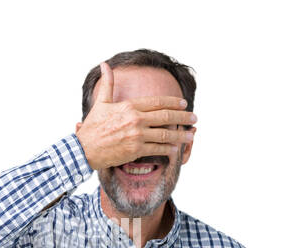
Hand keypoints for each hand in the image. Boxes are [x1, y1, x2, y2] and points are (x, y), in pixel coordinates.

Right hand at [76, 61, 196, 170]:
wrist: (85, 149)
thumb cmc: (93, 126)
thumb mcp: (101, 102)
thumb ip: (108, 84)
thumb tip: (105, 65)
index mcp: (129, 106)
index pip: (157, 102)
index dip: (173, 102)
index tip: (184, 103)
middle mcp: (135, 119)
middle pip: (166, 117)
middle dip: (183, 117)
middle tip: (194, 117)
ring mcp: (137, 135)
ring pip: (165, 134)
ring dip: (181, 135)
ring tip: (191, 135)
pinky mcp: (136, 150)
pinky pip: (158, 148)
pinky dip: (169, 148)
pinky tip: (177, 147)